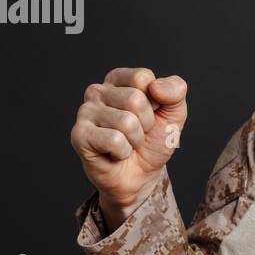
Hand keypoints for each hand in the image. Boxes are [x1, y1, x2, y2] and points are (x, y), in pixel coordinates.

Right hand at [70, 67, 188, 225]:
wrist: (142, 176)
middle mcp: (97, 91)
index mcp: (118, 80)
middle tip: (137, 133)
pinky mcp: (79, 135)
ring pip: (126, 122)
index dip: (156, 101)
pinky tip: (114, 153)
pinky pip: (115, 140)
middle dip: (146, 123)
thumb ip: (175, 91)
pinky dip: (123, 152)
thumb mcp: (174, 113)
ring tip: (126, 143)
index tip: (150, 113)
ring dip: (135, 140)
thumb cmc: (152, 141)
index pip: (142, 77)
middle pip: (135, 99)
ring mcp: (85, 113)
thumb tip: (156, 86)